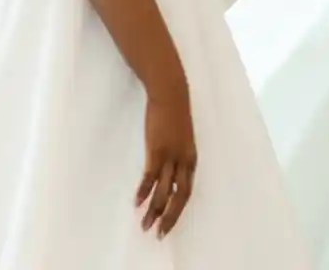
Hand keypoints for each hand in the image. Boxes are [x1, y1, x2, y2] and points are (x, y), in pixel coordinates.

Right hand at [135, 81, 196, 239]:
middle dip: (168, 218)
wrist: (171, 94)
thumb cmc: (175, 114)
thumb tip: (168, 170)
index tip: (167, 225)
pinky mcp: (156, 149)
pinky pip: (150, 176)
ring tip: (144, 225)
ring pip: (163, 191)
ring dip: (154, 211)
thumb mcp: (181, 138)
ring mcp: (170, 156)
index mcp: (191, 161)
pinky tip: (137, 203)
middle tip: (158, 234)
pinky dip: (144, 191)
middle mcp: (183, 162)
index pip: (186, 193)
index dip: (177, 211)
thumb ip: (177, 155)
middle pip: (178, 198)